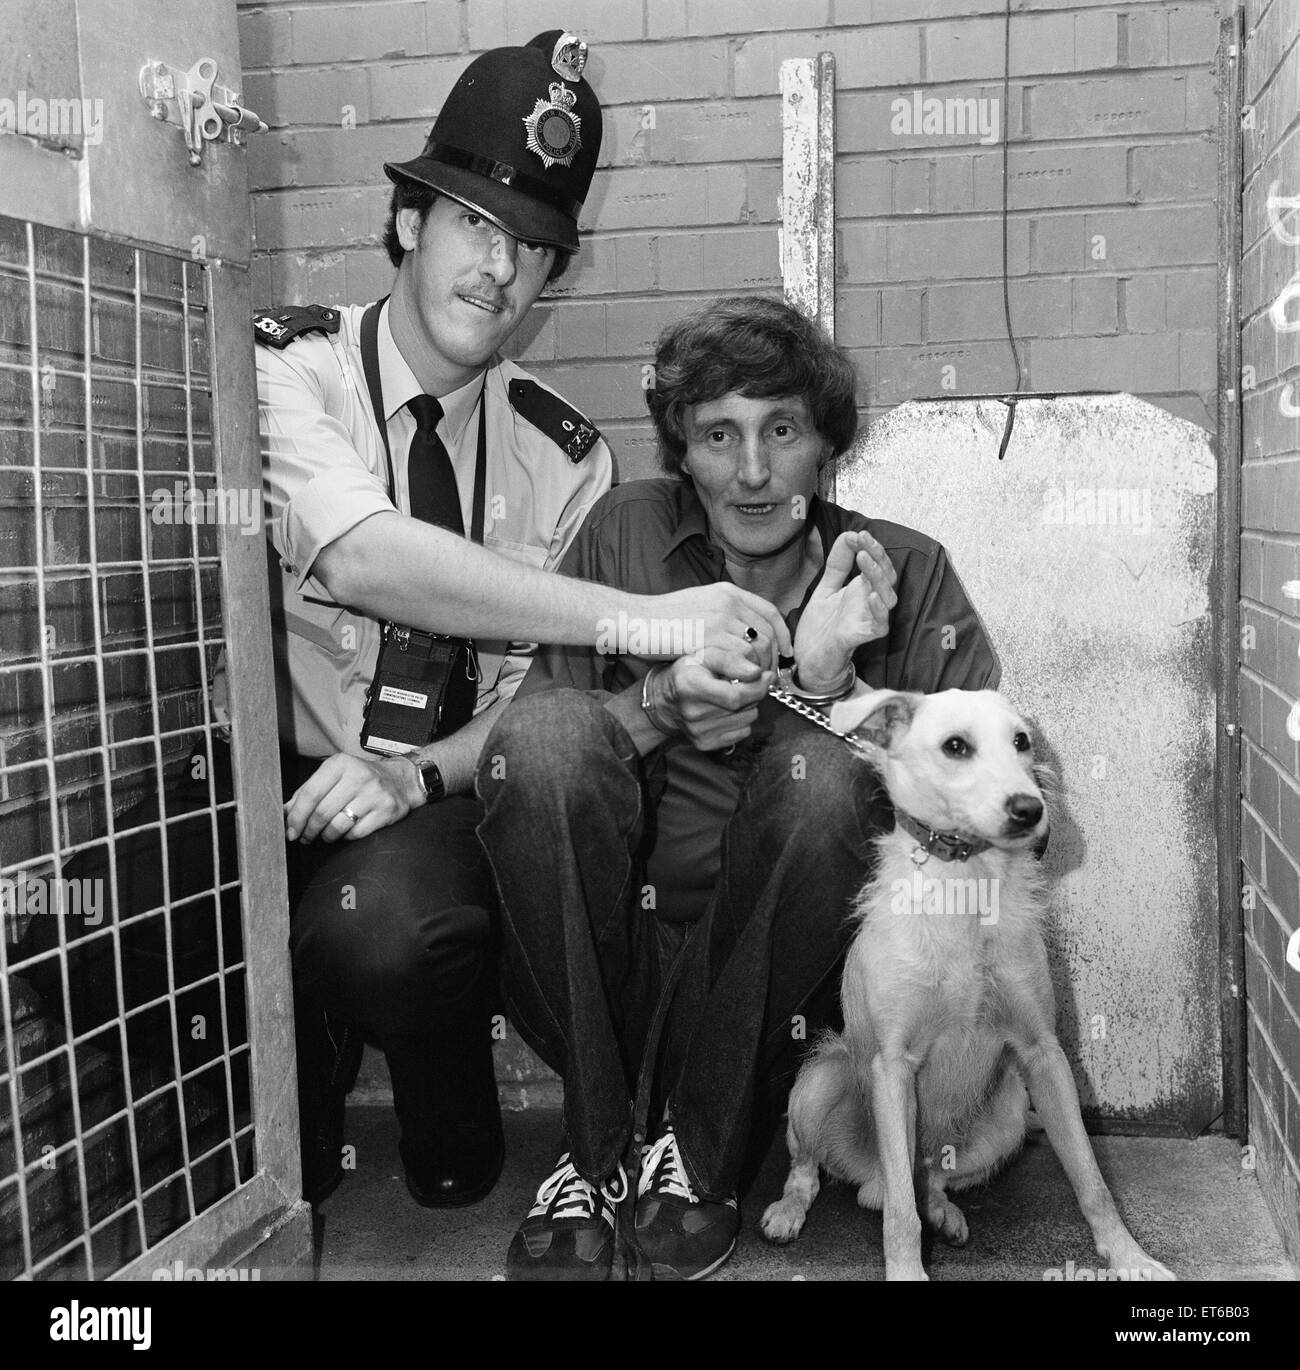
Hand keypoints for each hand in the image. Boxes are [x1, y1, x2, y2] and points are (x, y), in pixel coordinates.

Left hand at [283, 752, 422, 843]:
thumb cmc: (362, 778)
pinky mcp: (386, 810)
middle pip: (322, 813)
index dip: (296, 816)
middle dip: (308, 830)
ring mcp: (374, 794)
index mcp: (340, 764)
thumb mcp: (335, 775)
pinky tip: (346, 831)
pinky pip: (356, 833)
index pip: (310, 794)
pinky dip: (346, 837)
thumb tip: (285, 812)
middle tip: (304, 837)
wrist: (402, 779)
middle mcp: (358, 776)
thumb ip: (309, 791)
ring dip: (326, 836)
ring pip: (338, 826)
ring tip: (325, 834)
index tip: (290, 830)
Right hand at [635, 583, 791, 667]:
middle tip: (772, 675)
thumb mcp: (699, 605)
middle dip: (774, 656)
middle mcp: (727, 602)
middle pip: (767, 631)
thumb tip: (747, 632)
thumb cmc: (663, 619)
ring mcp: (718, 620)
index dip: (783, 634)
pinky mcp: (708, 639)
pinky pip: (740, 659)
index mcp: (727, 592)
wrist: (635, 621)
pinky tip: (741, 682)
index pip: (769, 611)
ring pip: (758, 647)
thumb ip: (723, 614)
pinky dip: (746, 673)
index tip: (787, 652)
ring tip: (757, 682)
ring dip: (762, 667)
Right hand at [653, 648, 771, 750]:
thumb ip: (731, 660)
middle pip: (744, 707)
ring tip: (733, 695)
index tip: (766, 675)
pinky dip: (742, 720)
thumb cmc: (688, 672)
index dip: (758, 686)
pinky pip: (742, 732)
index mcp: (691, 687)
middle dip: (755, 692)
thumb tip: (757, 672)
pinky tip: (728, 710)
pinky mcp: (705, 744)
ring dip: (749, 706)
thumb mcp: (706, 654)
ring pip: (748, 719)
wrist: (665, 700)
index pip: (736, 696)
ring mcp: (699, 732)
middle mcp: (693, 713)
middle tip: (748, 681)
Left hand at [794, 530, 896, 691]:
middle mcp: (869, 603)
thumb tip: (849, 535)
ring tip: (865, 559)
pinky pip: (879, 624)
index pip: (875, 563)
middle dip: (877, 556)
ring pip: (887, 597)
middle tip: (864, 540)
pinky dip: (878, 609)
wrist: (808, 660)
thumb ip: (837, 564)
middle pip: (886, 576)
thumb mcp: (826, 588)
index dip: (870, 547)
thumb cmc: (821, 627)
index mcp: (862, 589)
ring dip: (877, 576)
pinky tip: (872, 594)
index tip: (858, 534)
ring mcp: (869, 620)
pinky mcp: (863, 637)